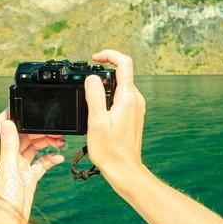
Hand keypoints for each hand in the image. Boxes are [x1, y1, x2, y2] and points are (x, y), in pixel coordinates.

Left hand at [0, 111, 64, 223]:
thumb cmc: (0, 204)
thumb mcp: (7, 171)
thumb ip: (8, 145)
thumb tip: (8, 121)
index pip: (7, 126)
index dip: (18, 115)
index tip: (31, 106)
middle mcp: (7, 157)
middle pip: (25, 135)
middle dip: (40, 130)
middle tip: (56, 128)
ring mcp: (18, 168)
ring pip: (34, 147)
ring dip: (47, 142)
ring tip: (61, 140)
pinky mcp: (27, 179)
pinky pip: (40, 163)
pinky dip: (50, 159)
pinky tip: (59, 157)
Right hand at [84, 49, 145, 182]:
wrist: (123, 169)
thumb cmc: (110, 150)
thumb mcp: (96, 121)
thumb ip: (95, 96)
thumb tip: (93, 78)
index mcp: (128, 97)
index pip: (124, 63)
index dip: (109, 55)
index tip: (95, 58)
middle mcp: (136, 99)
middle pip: (122, 73)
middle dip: (104, 72)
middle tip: (87, 81)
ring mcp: (136, 107)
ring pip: (120, 86)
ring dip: (105, 86)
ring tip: (90, 98)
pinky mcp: (133, 114)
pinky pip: (121, 97)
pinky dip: (109, 96)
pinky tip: (98, 110)